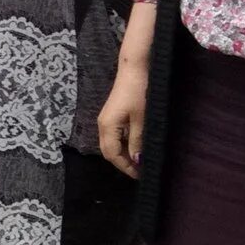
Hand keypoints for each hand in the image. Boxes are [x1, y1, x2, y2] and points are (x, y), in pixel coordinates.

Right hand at [99, 58, 148, 176]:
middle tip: (141, 171)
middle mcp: (102, 125)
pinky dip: (123, 145)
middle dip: (123, 163)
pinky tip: (136, 146)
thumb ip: (138, 141)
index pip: (112, 155)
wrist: (134, 69)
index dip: (125, 167)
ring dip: (123, 155)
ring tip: (140, 161)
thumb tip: (137, 160)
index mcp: (107, 127)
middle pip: (108, 151)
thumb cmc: (139, 93)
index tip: (141, 176)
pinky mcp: (113, 115)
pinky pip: (114, 136)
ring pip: (111, 144)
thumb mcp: (142, 119)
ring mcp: (106, 120)